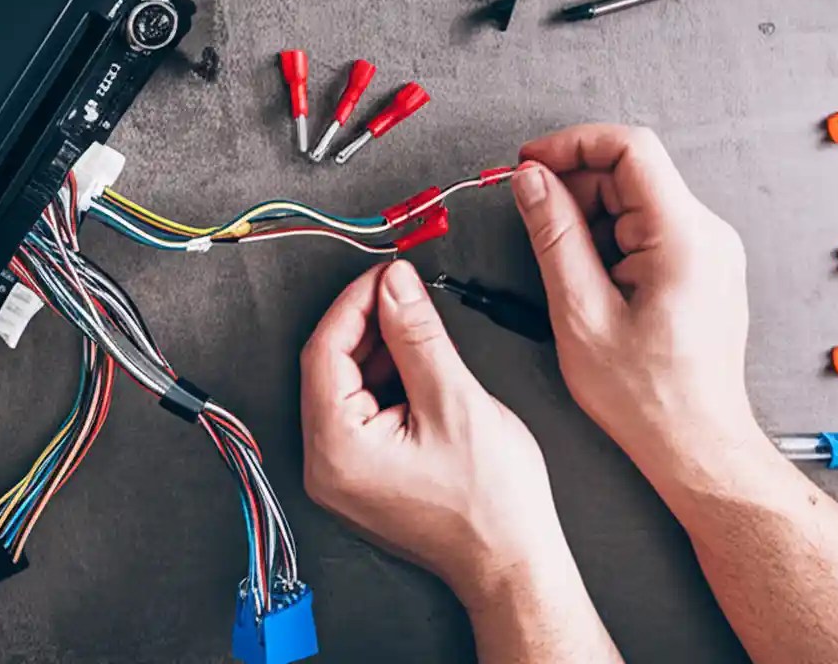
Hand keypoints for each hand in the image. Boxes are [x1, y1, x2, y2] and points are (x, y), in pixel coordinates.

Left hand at [299, 261, 569, 605]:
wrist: (512, 563)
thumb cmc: (492, 504)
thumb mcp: (455, 400)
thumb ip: (418, 335)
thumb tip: (395, 285)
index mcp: (338, 450)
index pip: (325, 351)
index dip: (355, 303)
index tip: (386, 275)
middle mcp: (326, 467)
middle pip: (329, 369)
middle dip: (367, 325)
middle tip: (404, 293)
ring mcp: (341, 476)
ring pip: (345, 389)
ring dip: (379, 351)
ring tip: (418, 328)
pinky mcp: (361, 479)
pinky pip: (360, 414)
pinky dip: (385, 382)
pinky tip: (418, 366)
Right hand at [512, 124, 763, 474]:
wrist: (695, 442)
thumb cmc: (647, 396)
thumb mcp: (580, 313)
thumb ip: (554, 236)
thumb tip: (532, 180)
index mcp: (684, 238)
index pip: (631, 148)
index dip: (572, 144)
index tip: (529, 162)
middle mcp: (707, 233)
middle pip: (631, 172)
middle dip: (575, 187)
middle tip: (535, 223)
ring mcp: (709, 249)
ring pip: (636, 199)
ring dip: (590, 217)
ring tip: (569, 273)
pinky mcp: (702, 265)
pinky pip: (649, 227)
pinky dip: (610, 239)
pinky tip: (592, 281)